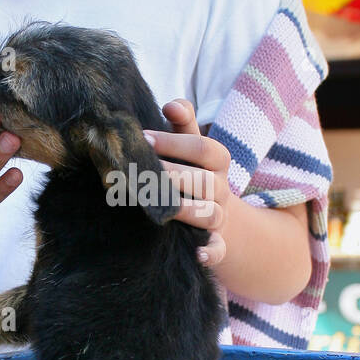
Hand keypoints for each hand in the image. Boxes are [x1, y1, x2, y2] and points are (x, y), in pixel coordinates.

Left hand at [144, 99, 229, 267]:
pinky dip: (210, 252)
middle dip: (171, 175)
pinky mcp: (216, 243)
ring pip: (209, 214)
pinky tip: (197, 254)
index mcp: (217, 161)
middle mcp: (221, 188)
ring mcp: (219, 217)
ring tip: (160, 207)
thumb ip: (183, 123)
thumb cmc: (191, 171)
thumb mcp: (190, 146)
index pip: (203, 148)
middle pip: (203, 181)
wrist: (215, 212)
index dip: (173, 143)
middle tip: (139, 172)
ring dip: (185, 210)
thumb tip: (171, 105)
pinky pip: (218, 250)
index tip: (141, 138)